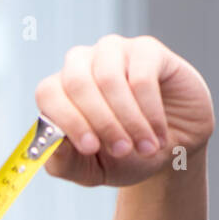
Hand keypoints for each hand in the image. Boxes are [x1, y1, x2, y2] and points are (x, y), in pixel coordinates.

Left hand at [35, 34, 213, 186]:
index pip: (48, 94)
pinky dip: (151, 111)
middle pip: (77, 83)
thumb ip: (63, 162)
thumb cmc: (122, 156)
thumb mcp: (87, 170)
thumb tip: (53, 145)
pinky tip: (158, 134)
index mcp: (58, 91)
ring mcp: (112, 52)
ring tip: (145, 147)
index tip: (91, 148)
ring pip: (109, 80)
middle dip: (101, 123)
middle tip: (122, 150)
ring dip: (129, 120)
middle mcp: (80, 64)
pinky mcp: (146, 49)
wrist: (169, 149)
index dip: (69, 121)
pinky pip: (142, 77)